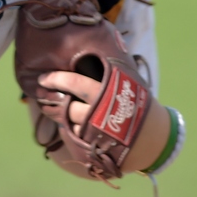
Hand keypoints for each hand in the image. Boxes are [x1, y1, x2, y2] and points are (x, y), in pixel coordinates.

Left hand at [35, 70, 170, 174]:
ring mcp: (98, 133)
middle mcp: (101, 113)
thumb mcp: (125, 83)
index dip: (56, 80)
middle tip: (42, 93)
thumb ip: (105, 73)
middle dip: (51, 101)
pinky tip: (67, 122)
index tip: (43, 78)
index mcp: (108, 92)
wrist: (155, 138)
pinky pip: (76, 137)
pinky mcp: (96, 147)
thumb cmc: (138, 103)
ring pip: (69, 123)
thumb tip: (82, 49)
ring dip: (57, 115)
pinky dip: (70, 129)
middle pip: (68, 107)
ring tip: (49, 107)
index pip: (75, 83)